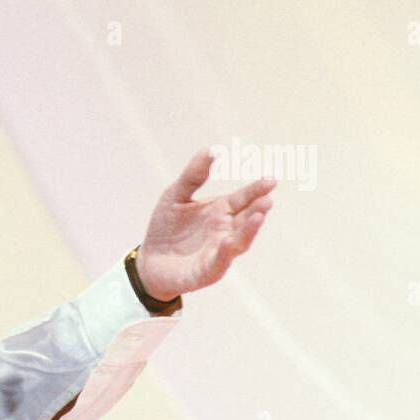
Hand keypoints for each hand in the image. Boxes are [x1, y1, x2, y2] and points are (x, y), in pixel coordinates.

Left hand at [134, 149, 275, 300]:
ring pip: (240, 241)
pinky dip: (224, 253)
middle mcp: (225, 231)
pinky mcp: (207, 271)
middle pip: (247, 219)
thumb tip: (212, 149)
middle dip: (258, 209)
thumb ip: (194, 175)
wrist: (148, 261)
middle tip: (267, 198)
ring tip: (259, 216)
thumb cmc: (166, 228)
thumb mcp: (175, 195)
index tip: (270, 180)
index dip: (257, 190)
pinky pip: (218, 262)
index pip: (244, 198)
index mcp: (221, 211)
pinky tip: (227, 242)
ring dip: (250, 230)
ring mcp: (219, 252)